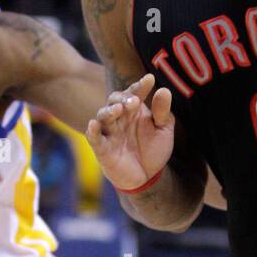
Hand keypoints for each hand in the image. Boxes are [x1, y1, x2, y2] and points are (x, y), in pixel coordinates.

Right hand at [86, 74, 173, 191]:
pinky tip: (93, 125)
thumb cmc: (153, 150)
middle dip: (123, 98)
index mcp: (134, 110)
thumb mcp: (163, 130)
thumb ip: (162, 112)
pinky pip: (94, 138)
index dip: (140, 86)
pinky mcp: (103, 149)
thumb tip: (164, 90)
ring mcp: (110, 133)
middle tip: (134, 101)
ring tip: (118, 109)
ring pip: (103, 116)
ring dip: (109, 111)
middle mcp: (120, 118)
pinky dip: (92, 131)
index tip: (149, 79)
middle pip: (115, 101)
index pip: (134, 93)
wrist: (148, 177)